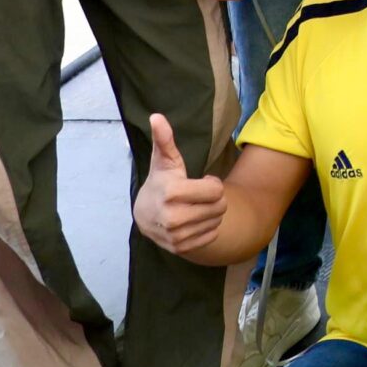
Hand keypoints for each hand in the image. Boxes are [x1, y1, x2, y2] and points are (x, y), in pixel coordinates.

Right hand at [134, 113, 228, 255]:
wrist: (146, 216)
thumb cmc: (161, 182)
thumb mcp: (164, 160)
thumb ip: (164, 139)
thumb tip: (156, 117)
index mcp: (171, 194)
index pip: (216, 190)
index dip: (211, 183)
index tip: (199, 181)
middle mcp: (173, 218)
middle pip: (220, 206)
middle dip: (214, 198)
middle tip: (199, 195)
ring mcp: (176, 236)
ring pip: (217, 221)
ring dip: (211, 212)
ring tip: (195, 206)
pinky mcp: (181, 249)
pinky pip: (212, 235)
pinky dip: (207, 227)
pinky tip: (193, 220)